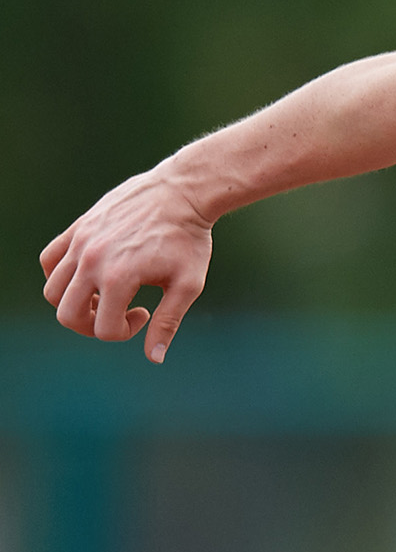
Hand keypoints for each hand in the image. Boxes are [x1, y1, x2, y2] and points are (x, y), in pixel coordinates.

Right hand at [40, 164, 214, 362]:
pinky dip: (60, 276)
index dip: (125, 332)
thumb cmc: (190, 239)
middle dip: (92, 325)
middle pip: (67, 315)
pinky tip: (90, 275)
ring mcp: (80, 243)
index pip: (103, 329)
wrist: (183, 192)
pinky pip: (49, 260)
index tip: (145, 314)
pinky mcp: (78, 228)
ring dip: (75, 302)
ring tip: (106, 294)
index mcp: (119, 278)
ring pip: (53, 290)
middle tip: (118, 314)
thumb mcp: (187, 285)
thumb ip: (168, 322)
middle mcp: (91, 261)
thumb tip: (154, 358)